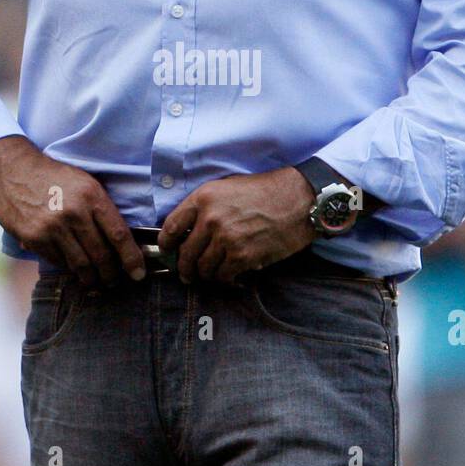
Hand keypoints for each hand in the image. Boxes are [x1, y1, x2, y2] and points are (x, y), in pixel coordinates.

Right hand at [0, 136, 145, 286]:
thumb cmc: (54, 177)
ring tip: (95, 282)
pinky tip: (72, 268)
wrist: (13, 172)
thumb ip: (102, 208)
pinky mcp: (34, 239)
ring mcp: (52, 228)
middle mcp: (74, 213)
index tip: (138, 274)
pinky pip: (58, 262)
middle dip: (111, 274)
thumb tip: (121, 241)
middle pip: (101, 255)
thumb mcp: (85, 182)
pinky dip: (68, 268)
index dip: (131, 258)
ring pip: (80, 264)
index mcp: (92, 196)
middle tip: (114, 282)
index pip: (118, 234)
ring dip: (91, 278)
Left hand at [158, 167, 315, 283]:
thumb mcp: (228, 186)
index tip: (168, 251)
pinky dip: (225, 279)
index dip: (166, 243)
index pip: (171, 226)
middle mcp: (211, 219)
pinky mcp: (243, 256)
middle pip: (185, 253)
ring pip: (203, 268)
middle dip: (184, 268)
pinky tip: (229, 277)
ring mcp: (226, 239)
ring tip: (210, 275)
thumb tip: (190, 230)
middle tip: (186, 275)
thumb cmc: (266, 191)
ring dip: (205, 275)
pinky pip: (224, 275)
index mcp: (203, 198)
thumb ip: (205, 206)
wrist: (298, 199)